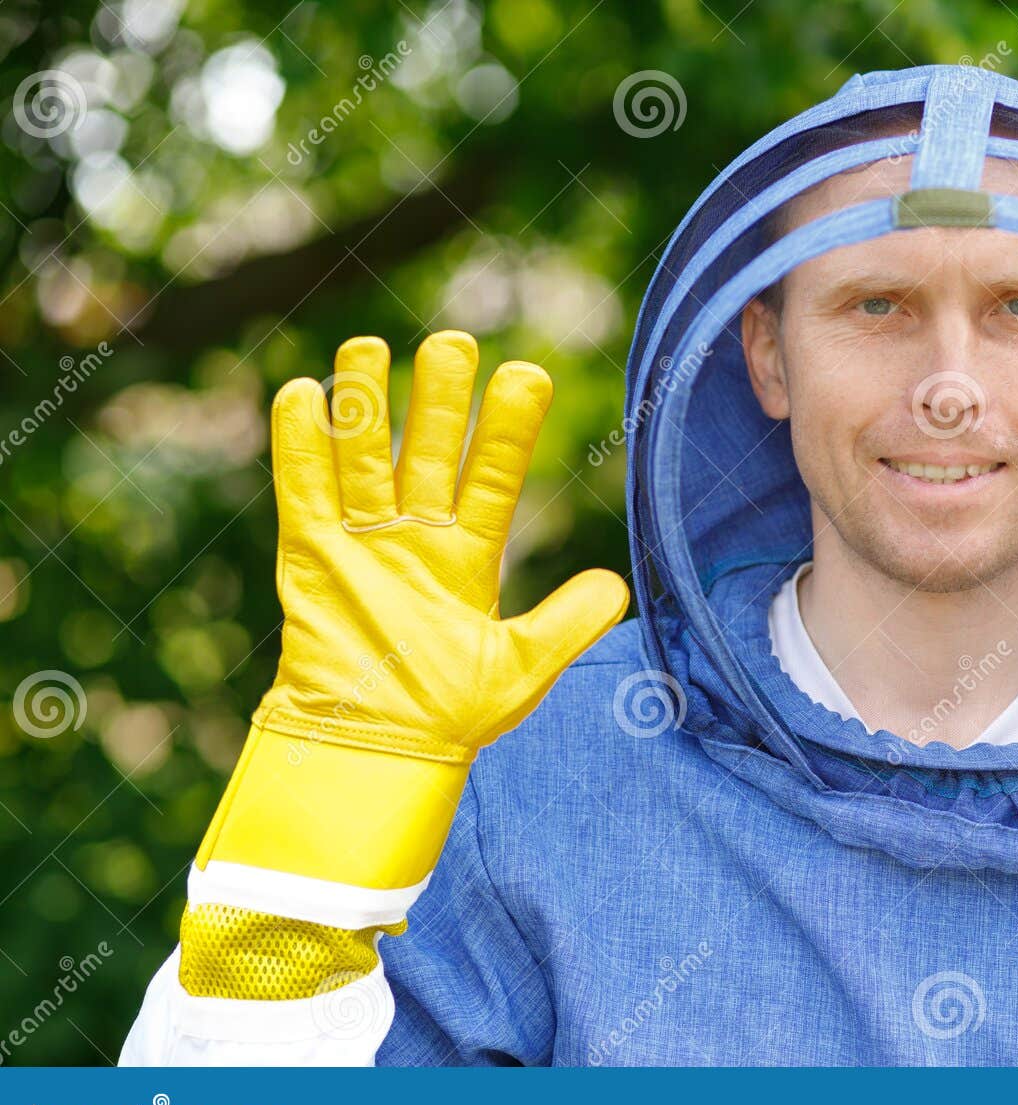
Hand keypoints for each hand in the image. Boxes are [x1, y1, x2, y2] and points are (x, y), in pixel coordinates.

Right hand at [255, 330, 628, 762]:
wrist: (378, 749)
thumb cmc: (450, 714)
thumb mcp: (522, 670)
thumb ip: (565, 626)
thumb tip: (616, 587)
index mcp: (471, 555)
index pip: (493, 478)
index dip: (508, 430)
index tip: (527, 376)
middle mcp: (418, 536)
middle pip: (430, 452)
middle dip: (440, 401)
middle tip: (453, 342)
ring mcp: (364, 542)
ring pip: (366, 459)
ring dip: (366, 405)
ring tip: (370, 346)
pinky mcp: (312, 557)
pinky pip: (304, 493)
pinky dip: (301, 448)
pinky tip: (302, 393)